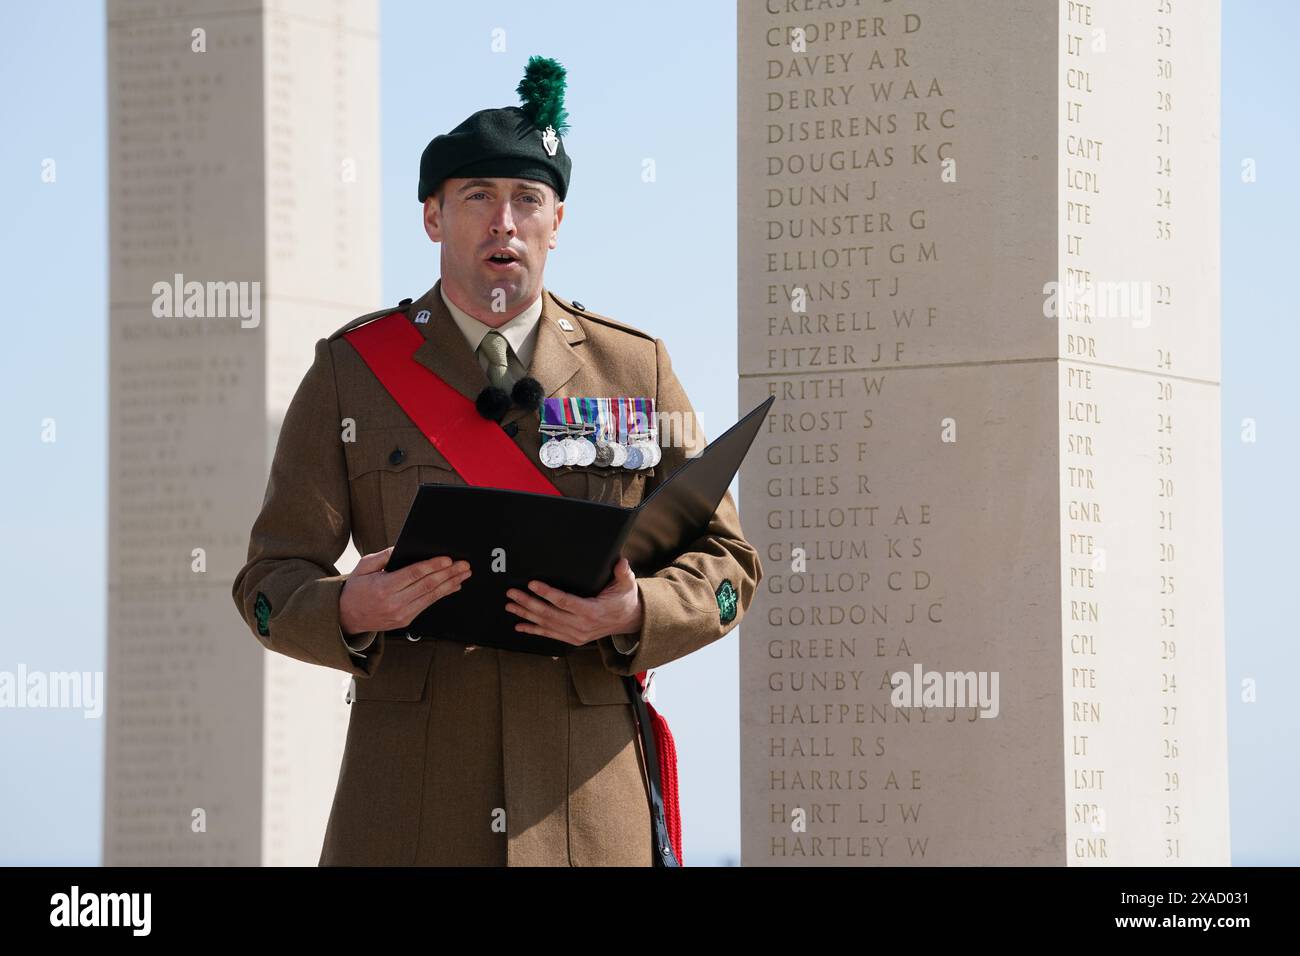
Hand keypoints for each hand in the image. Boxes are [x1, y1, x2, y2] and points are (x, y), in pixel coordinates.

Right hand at [340, 546, 470, 635]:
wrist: (346, 616)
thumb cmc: (356, 588)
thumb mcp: (364, 567)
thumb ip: (384, 556)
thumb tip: (403, 547)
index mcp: (383, 587)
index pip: (414, 574)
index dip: (433, 566)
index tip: (448, 559)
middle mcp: (394, 602)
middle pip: (427, 585)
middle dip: (448, 574)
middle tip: (464, 564)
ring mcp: (401, 613)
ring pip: (431, 596)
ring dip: (451, 584)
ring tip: (464, 574)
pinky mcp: (406, 620)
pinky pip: (428, 605)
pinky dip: (443, 594)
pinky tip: (453, 586)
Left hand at [505, 557, 642, 646]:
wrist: (629, 620)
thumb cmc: (624, 599)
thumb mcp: (627, 584)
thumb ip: (623, 572)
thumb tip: (621, 561)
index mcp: (592, 611)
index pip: (564, 601)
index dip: (547, 593)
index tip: (532, 584)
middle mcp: (581, 625)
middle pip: (549, 614)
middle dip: (528, 603)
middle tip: (512, 593)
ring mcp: (576, 634)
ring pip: (546, 624)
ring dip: (526, 615)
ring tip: (510, 606)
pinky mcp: (573, 639)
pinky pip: (550, 634)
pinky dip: (533, 630)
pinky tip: (519, 625)